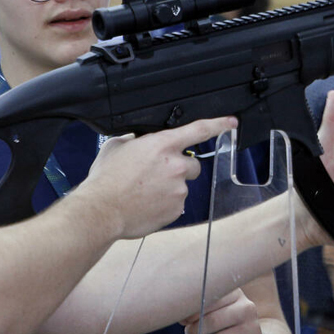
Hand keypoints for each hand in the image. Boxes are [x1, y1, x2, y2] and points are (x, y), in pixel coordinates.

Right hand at [78, 116, 237, 238]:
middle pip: (193, 164)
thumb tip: (140, 141)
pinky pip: (176, 204)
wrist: (102, 210)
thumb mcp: (118, 146)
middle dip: (180, 168)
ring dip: (169, 187)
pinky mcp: (176, 210)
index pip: (199, 129)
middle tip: (158, 174)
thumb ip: (136, 140)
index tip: (231, 122)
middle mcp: (176, 166)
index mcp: (162, 145)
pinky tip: (146, 203)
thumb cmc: (106, 179)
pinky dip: (164, 204)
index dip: (218, 124)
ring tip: (144, 192)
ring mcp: (178, 190)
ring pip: (182, 186)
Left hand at [181, 289, 267, 333]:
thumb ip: (196, 312)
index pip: (210, 299)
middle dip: (196, 330)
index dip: (193, 312)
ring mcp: (253, 327)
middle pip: (214, 320)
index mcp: (235, 293)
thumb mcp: (213, 312)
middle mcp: (247, 307)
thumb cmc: (224, 324)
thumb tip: (181, 317)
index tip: (184, 321)